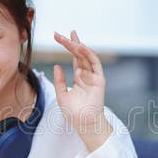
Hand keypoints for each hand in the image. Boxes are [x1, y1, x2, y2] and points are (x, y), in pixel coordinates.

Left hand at [52, 30, 111, 150]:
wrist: (83, 123)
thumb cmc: (73, 113)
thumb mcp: (61, 95)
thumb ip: (59, 81)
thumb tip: (57, 66)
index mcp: (79, 78)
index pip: (75, 58)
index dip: (67, 47)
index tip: (58, 37)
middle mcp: (87, 75)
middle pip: (80, 55)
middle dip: (71, 43)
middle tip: (60, 34)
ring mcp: (94, 77)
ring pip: (86, 57)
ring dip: (78, 46)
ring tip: (69, 37)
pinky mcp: (100, 80)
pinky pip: (95, 63)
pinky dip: (88, 54)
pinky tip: (80, 46)